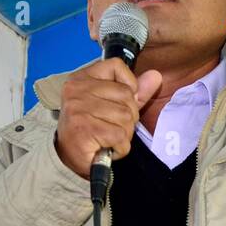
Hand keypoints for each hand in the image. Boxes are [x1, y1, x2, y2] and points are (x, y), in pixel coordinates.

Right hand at [54, 57, 162, 178]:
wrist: (69, 159)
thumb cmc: (91, 131)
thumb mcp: (112, 107)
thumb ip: (134, 92)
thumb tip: (156, 76)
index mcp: (82, 78)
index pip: (115, 65)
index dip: (128, 84)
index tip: (121, 102)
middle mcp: (78, 90)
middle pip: (126, 96)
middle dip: (128, 118)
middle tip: (110, 128)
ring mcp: (79, 109)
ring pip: (126, 117)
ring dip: (123, 134)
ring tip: (107, 138)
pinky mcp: (85, 129)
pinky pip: (120, 136)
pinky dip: (120, 147)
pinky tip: (107, 148)